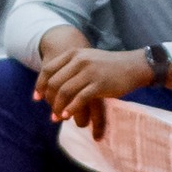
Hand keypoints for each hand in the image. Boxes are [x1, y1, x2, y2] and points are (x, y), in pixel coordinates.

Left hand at [35, 47, 151, 137]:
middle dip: (49, 100)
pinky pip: (79, 99)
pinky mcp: (99, 84)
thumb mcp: (87, 58)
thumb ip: (70, 67)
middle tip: (50, 113)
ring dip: (59, 107)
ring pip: (65, 91)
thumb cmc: (108, 65)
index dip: (40, 85)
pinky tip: (68, 116)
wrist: (134, 65)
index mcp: (73, 54)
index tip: (36, 98)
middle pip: (55, 82)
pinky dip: (71, 109)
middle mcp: (79, 61)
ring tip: (58, 117)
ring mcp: (89, 72)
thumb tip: (52, 84)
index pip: (48, 70)